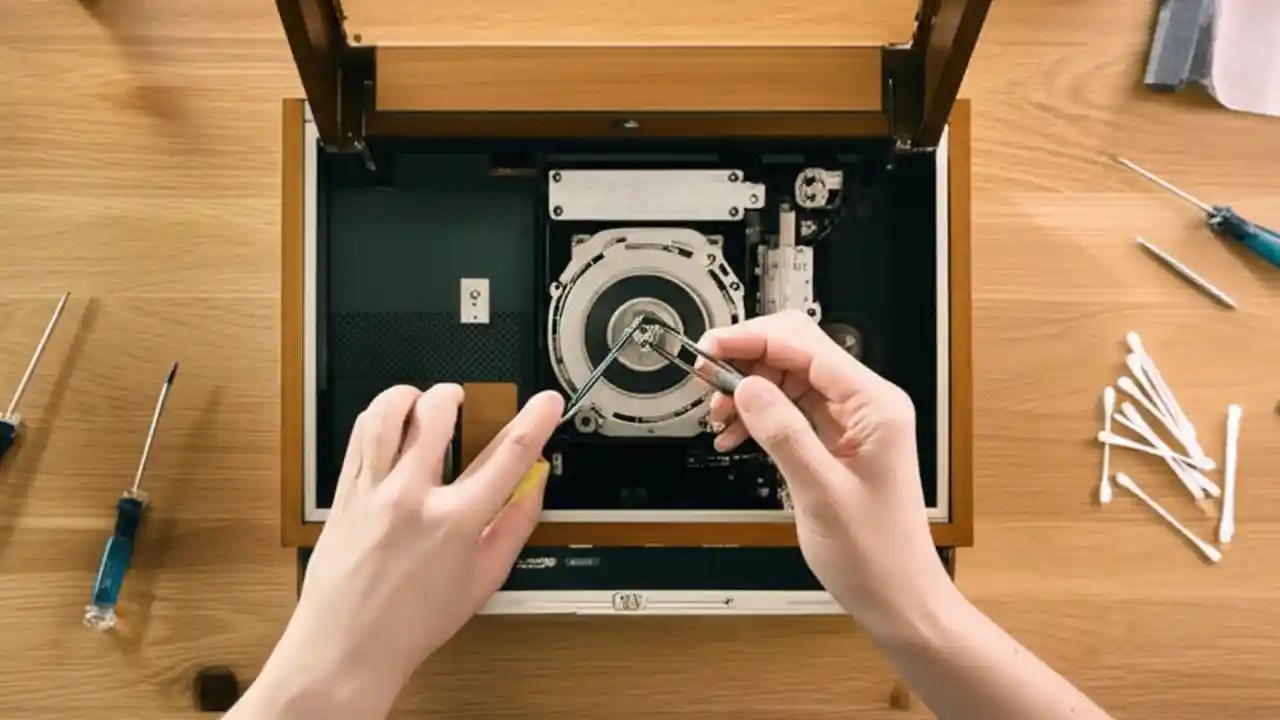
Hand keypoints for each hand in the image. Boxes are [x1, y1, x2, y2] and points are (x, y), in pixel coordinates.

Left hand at [231, 384, 562, 718]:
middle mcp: (411, 497)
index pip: (509, 455)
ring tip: (420, 401)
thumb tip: (534, 484)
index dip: (536, 420)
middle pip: (438, 414)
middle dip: (456, 396)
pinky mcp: (344, 493)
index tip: (547, 402)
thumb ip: (515, 524)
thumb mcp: (483, 580)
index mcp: (455, 522)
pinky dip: (378, 418)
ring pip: (388, 413)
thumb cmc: (411, 623)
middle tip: (462, 399)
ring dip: (410, 397)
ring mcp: (373, 491)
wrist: (348, 647)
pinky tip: (389, 425)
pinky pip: (360, 435)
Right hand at [701, 311, 955, 637]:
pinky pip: (790, 410)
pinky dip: (758, 416)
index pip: (805, 346)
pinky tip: (734, 435)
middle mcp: (865, 405)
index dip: (752, 340)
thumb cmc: (876, 554)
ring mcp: (850, 422)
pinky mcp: (836, 441)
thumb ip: (783, 433)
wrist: (898, 597)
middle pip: (795, 353)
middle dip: (746, 360)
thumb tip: (746, 388)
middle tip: (704, 378)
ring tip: (717, 416)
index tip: (710, 348)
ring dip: (747, 391)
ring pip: (787, 379)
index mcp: (874, 406)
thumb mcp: (821, 493)